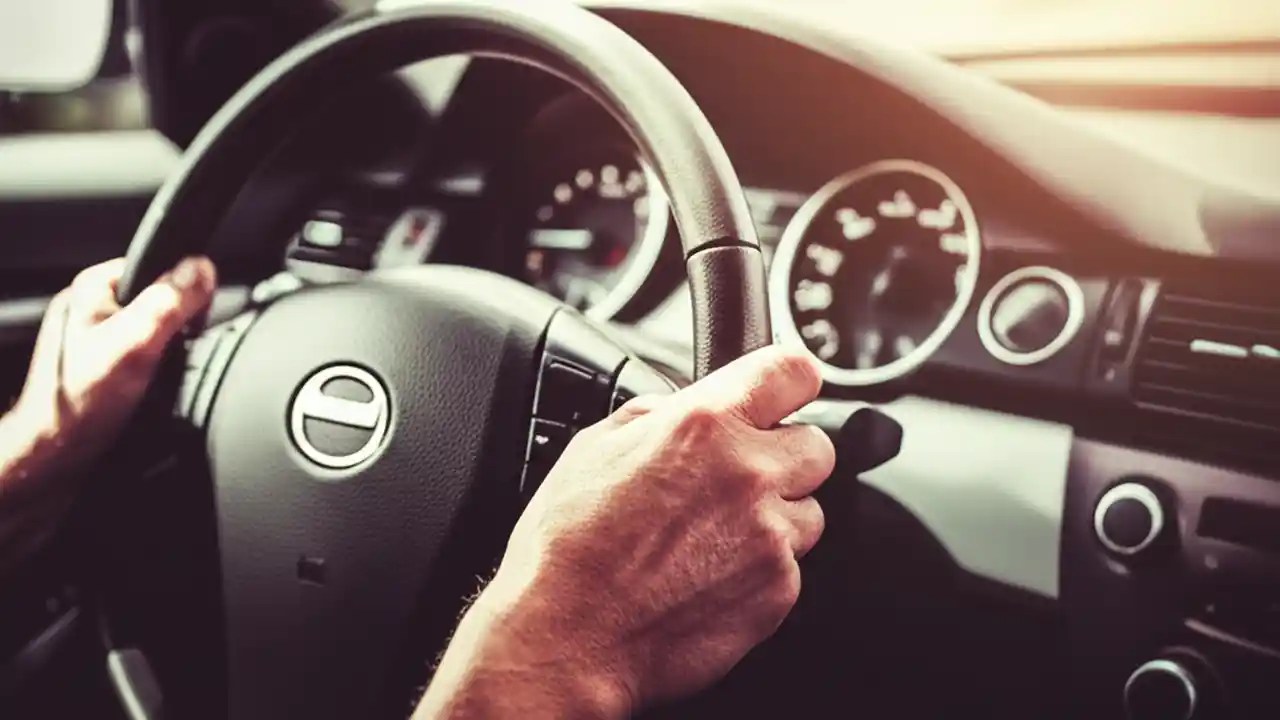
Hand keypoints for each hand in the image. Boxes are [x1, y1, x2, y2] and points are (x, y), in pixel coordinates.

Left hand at [0, 257, 215, 563]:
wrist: (55, 458)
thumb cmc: (79, 404)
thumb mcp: (134, 344)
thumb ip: (170, 302)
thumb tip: (202, 268)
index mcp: (95, 288)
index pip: (162, 265)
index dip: (186, 293)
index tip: (187, 323)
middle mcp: (95, 307)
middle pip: (166, 300)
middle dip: (180, 329)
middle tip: (165, 356)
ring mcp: (100, 337)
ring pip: (163, 330)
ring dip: (172, 353)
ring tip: (155, 376)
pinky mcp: (108, 364)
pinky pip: (154, 354)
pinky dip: (162, 370)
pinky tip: (151, 387)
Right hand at [418, 345, 833, 717]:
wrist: (567, 638)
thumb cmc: (568, 547)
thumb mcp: (595, 446)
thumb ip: (658, 414)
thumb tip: (685, 406)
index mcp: (704, 424)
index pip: (792, 372)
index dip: (790, 381)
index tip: (786, 392)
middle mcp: (748, 473)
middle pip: (817, 446)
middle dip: (783, 457)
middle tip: (737, 479)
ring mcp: (770, 536)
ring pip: (809, 511)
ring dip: (776, 518)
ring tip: (713, 539)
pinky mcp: (779, 590)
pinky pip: (792, 567)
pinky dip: (762, 570)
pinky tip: (709, 577)